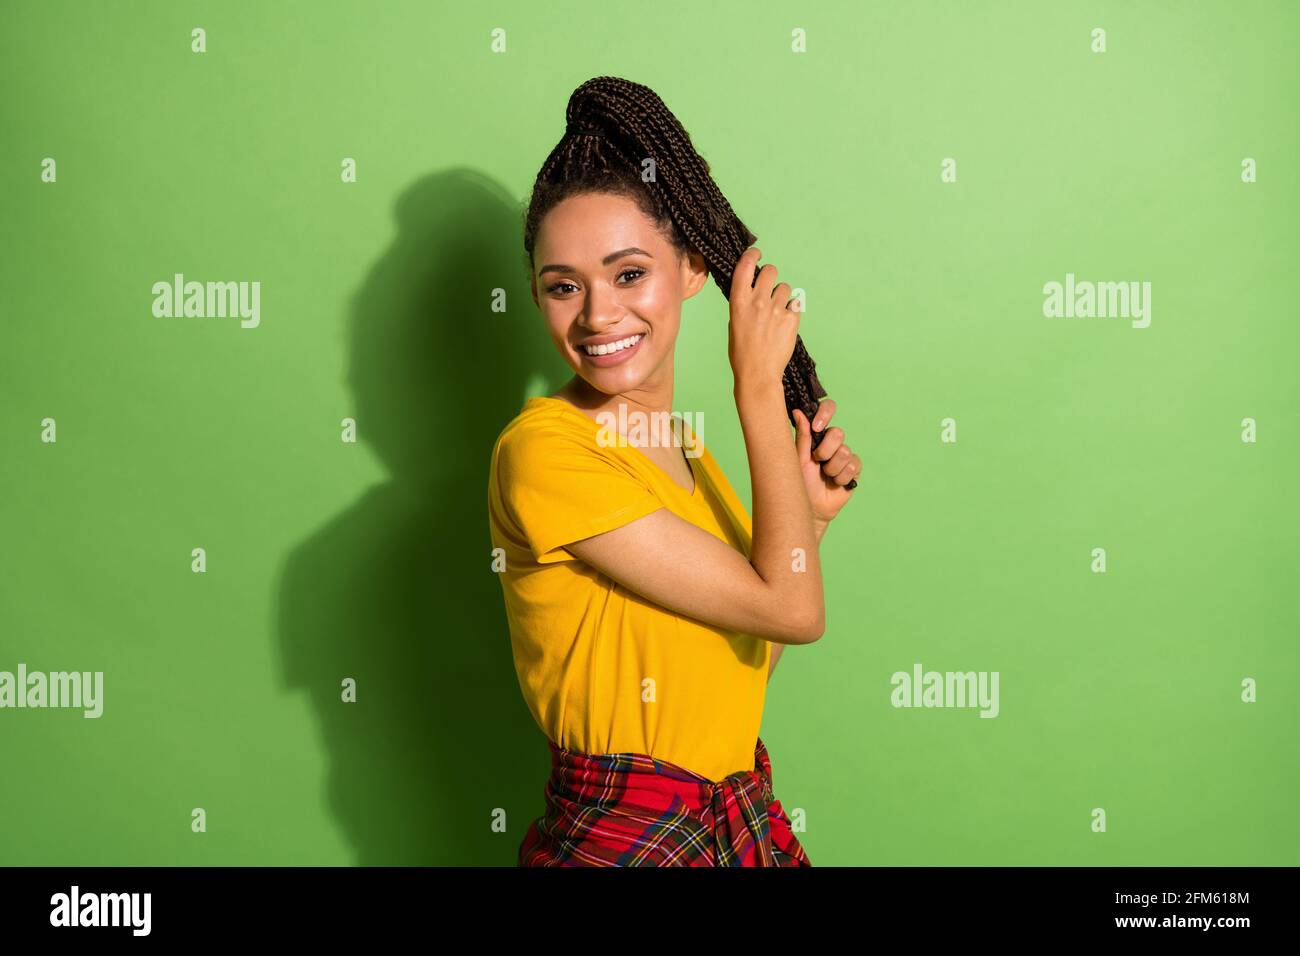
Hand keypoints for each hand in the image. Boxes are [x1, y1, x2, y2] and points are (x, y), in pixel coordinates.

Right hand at [727, 246, 800, 393]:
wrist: (757, 373)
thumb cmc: (742, 352)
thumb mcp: (734, 323)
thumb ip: (744, 304)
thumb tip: (753, 291)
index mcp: (739, 302)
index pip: (745, 266)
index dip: (752, 255)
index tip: (756, 253)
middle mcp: (757, 301)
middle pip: (770, 271)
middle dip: (770, 277)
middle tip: (769, 288)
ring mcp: (776, 309)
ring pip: (785, 288)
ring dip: (782, 296)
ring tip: (776, 313)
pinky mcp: (791, 319)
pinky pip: (795, 305)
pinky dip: (791, 311)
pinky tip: (784, 324)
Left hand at [792, 399, 859, 525]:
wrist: (809, 507)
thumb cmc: (799, 482)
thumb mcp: (797, 458)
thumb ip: (802, 436)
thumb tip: (797, 411)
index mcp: (817, 435)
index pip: (827, 410)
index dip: (825, 413)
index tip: (816, 427)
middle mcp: (832, 443)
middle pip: (838, 433)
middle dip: (826, 450)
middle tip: (818, 461)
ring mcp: (844, 456)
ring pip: (845, 452)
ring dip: (832, 467)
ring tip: (825, 476)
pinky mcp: (854, 470)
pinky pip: (854, 465)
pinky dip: (842, 476)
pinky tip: (836, 483)